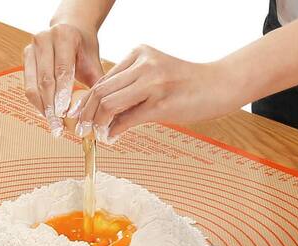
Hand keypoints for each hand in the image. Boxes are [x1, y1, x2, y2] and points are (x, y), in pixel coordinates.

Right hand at [23, 23, 103, 135]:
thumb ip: (96, 86)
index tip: (64, 114)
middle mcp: (44, 39)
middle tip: (58, 128)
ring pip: (33, 86)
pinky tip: (48, 115)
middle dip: (52, 108)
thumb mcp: (94, 63)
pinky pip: (28, 87)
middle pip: (45, 81)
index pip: (62, 70)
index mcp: (64, 36)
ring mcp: (31, 48)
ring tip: (53, 125)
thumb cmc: (84, 49)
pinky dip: (38, 104)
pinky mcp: (25, 58)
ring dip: (43, 109)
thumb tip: (97, 115)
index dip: (62, 95)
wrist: (71, 28)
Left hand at [71, 45, 238, 142]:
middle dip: (85, 113)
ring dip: (97, 124)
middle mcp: (143, 64)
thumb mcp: (155, 79)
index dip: (86, 100)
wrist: (220, 84)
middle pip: (101, 91)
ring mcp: (152, 83)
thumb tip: (104, 119)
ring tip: (94, 136)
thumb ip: (130, 93)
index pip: (103, 79)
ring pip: (110, 104)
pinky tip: (110, 139)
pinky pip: (127, 119)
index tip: (78, 116)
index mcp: (138, 54)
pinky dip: (114, 131)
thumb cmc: (188, 85)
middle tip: (79, 130)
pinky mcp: (161, 103)